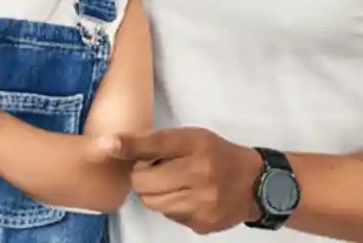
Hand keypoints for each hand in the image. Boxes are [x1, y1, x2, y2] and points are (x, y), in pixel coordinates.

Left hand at [99, 127, 263, 234]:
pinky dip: (171, 206)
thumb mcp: (191, 138)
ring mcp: (202, 202)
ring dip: (155, 193)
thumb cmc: (217, 155)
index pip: (155, 144)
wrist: (254, 183)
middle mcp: (200, 173)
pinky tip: (187, 196)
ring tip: (174, 183)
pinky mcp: (202, 223)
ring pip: (152, 202)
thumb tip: (114, 146)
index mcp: (196, 145)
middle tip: (158, 170)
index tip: (108, 144)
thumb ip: (156, 142)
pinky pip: (168, 216)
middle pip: (144, 181)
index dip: (129, 145)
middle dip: (143, 176)